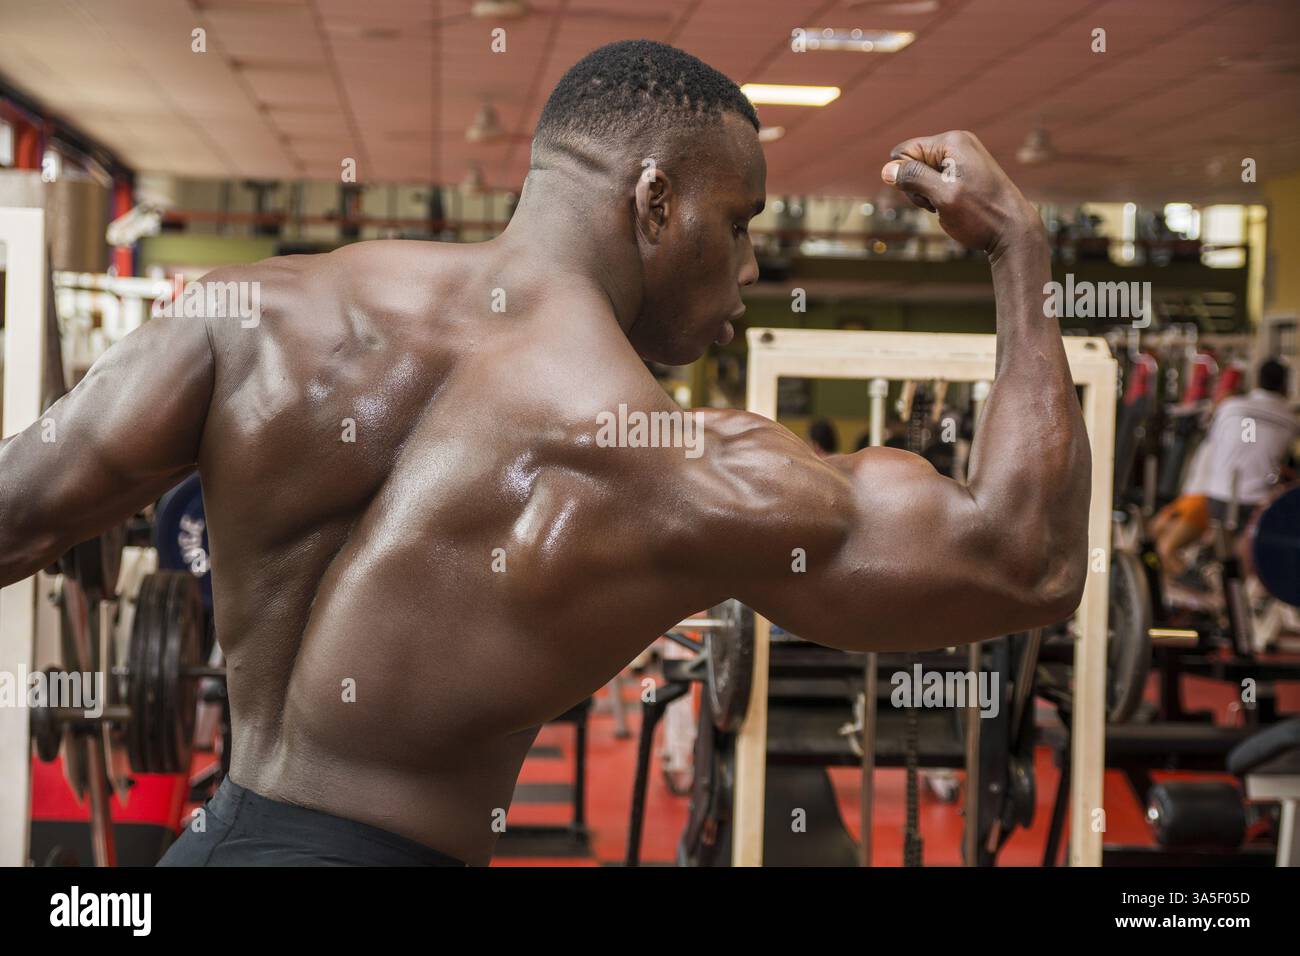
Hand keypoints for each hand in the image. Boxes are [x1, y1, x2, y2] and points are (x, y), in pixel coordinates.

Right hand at [881, 131, 1042, 258]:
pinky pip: (937, 181)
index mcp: (953, 141)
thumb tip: (886, 169)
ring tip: (949, 206)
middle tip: (940, 202)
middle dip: (918, 187)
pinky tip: (955, 206)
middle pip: (913, 163)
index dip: (906, 177)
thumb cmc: (981, 214)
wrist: (1013, 231)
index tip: (928, 195)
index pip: (904, 152)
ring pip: (923, 175)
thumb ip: (914, 179)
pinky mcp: (965, 173)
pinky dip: (939, 197)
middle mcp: (958, 143)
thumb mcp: (943, 196)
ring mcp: (963, 158)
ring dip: (927, 195)